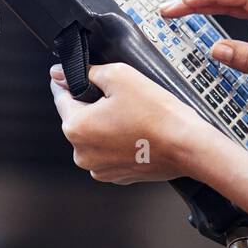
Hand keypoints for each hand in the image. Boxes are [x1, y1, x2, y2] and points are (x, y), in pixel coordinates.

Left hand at [50, 62, 211, 183]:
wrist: (186, 145)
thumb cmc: (157, 114)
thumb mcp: (120, 75)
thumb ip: (87, 72)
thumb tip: (61, 73)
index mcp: (76, 128)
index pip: (60, 97)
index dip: (68, 81)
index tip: (73, 75)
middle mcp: (82, 153)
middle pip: (79, 118)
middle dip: (93, 105)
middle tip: (119, 96)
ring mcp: (100, 168)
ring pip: (95, 136)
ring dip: (106, 124)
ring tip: (132, 116)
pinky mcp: (118, 176)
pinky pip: (110, 152)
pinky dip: (118, 142)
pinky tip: (137, 132)